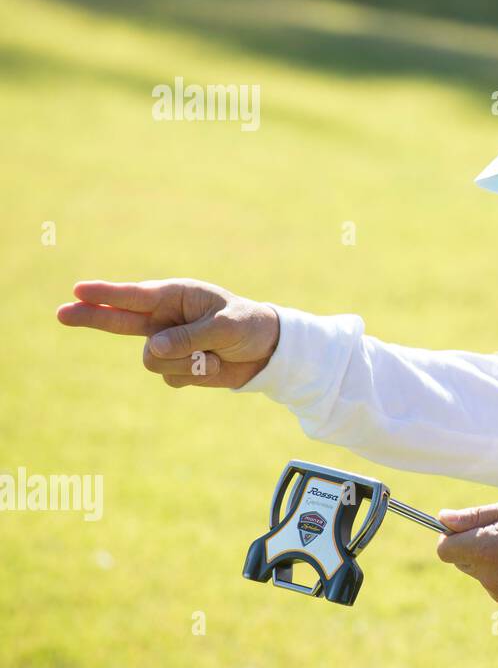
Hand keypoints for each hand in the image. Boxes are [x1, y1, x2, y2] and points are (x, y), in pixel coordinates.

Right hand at [57, 279, 279, 388]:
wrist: (266, 351)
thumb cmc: (248, 325)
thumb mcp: (226, 327)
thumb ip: (190, 336)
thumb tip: (153, 349)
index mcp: (177, 296)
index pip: (136, 296)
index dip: (108, 294)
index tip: (79, 290)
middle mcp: (166, 317)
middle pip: (119, 320)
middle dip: (92, 317)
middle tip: (61, 312)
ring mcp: (167, 343)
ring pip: (152, 360)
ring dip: (184, 362)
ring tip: (213, 353)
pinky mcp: (175, 366)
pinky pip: (171, 377)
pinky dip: (194, 375)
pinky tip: (213, 366)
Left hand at [435, 496, 497, 610]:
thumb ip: (475, 516)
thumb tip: (443, 518)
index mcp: (485, 549)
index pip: (445, 549)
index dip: (452, 535)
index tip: (468, 526)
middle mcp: (489, 576)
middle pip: (463, 561)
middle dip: (475, 546)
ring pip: (482, 573)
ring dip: (492, 560)